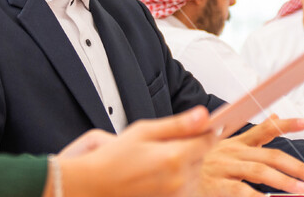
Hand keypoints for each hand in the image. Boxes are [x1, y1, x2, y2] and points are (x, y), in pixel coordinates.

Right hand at [52, 106, 214, 196]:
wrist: (95, 185)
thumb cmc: (114, 157)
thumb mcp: (144, 131)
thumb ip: (178, 124)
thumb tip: (204, 115)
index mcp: (175, 156)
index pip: (208, 140)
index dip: (205, 130)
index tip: (201, 126)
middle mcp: (180, 179)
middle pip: (202, 157)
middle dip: (190, 148)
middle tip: (164, 145)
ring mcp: (176, 195)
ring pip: (195, 174)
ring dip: (185, 165)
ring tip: (158, 162)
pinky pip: (186, 189)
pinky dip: (178, 180)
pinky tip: (158, 175)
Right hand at [198, 115, 303, 196]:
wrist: (169, 172)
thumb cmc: (198, 163)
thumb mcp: (222, 144)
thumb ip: (251, 134)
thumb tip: (275, 116)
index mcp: (234, 142)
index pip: (263, 130)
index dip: (285, 125)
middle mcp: (231, 152)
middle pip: (270, 156)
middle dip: (297, 166)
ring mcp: (223, 168)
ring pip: (260, 171)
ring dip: (284, 181)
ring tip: (303, 189)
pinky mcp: (216, 185)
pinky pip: (240, 190)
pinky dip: (257, 196)